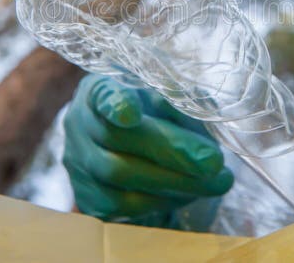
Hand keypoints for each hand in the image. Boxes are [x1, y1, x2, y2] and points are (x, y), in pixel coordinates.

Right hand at [62, 74, 233, 225]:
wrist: (130, 144)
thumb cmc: (153, 109)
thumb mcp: (168, 94)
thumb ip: (179, 98)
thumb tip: (196, 109)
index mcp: (98, 87)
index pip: (100, 93)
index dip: (114, 103)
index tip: (132, 113)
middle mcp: (79, 122)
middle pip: (116, 139)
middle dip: (170, 151)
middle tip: (213, 162)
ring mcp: (78, 161)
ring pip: (117, 176)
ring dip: (173, 182)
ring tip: (215, 182)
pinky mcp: (86, 196)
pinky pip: (120, 205)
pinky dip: (160, 200)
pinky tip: (190, 193)